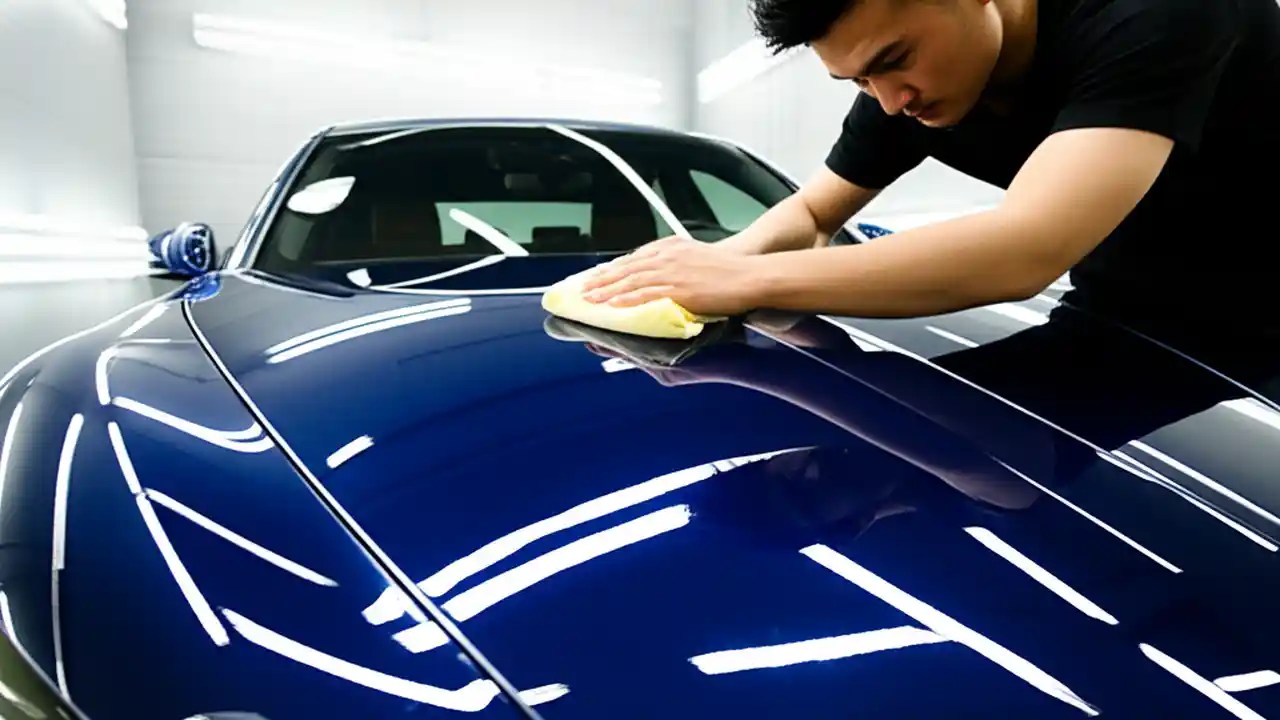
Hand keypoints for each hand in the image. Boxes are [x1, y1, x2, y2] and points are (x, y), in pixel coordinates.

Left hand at [580, 236, 763, 315]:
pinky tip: (610, 306)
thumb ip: (678, 262)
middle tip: (582, 287)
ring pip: (629, 281)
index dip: (614, 267)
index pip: (634, 257)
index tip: (598, 274)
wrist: (750, 274)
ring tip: (587, 299)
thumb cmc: (730, 270)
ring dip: (605, 291)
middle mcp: (667, 256)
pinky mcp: (677, 289)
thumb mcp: (698, 256)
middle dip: (601, 278)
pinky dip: (624, 300)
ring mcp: (671, 272)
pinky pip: (643, 295)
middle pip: (626, 268)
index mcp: (671, 246)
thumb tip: (663, 276)